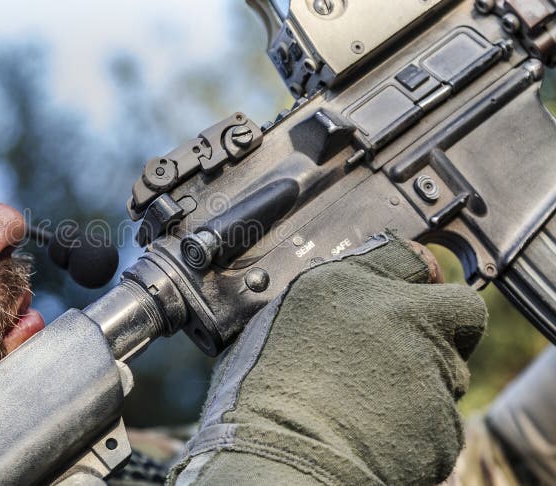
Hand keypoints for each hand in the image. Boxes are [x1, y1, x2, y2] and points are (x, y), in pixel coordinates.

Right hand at [169, 234, 486, 484]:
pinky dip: (419, 427)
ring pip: (451, 369)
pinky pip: (441, 419)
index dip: (416, 276)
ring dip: (426, 381)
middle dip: (446, 325)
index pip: (407, 256)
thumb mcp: (273, 326)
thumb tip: (337, 311)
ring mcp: (428, 366)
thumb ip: (321, 307)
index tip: (414, 290)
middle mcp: (397, 314)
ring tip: (374, 404)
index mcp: (346, 283)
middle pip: (458, 306)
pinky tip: (376, 433)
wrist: (282, 459)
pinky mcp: (444, 419)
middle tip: (416, 347)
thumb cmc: (257, 398)